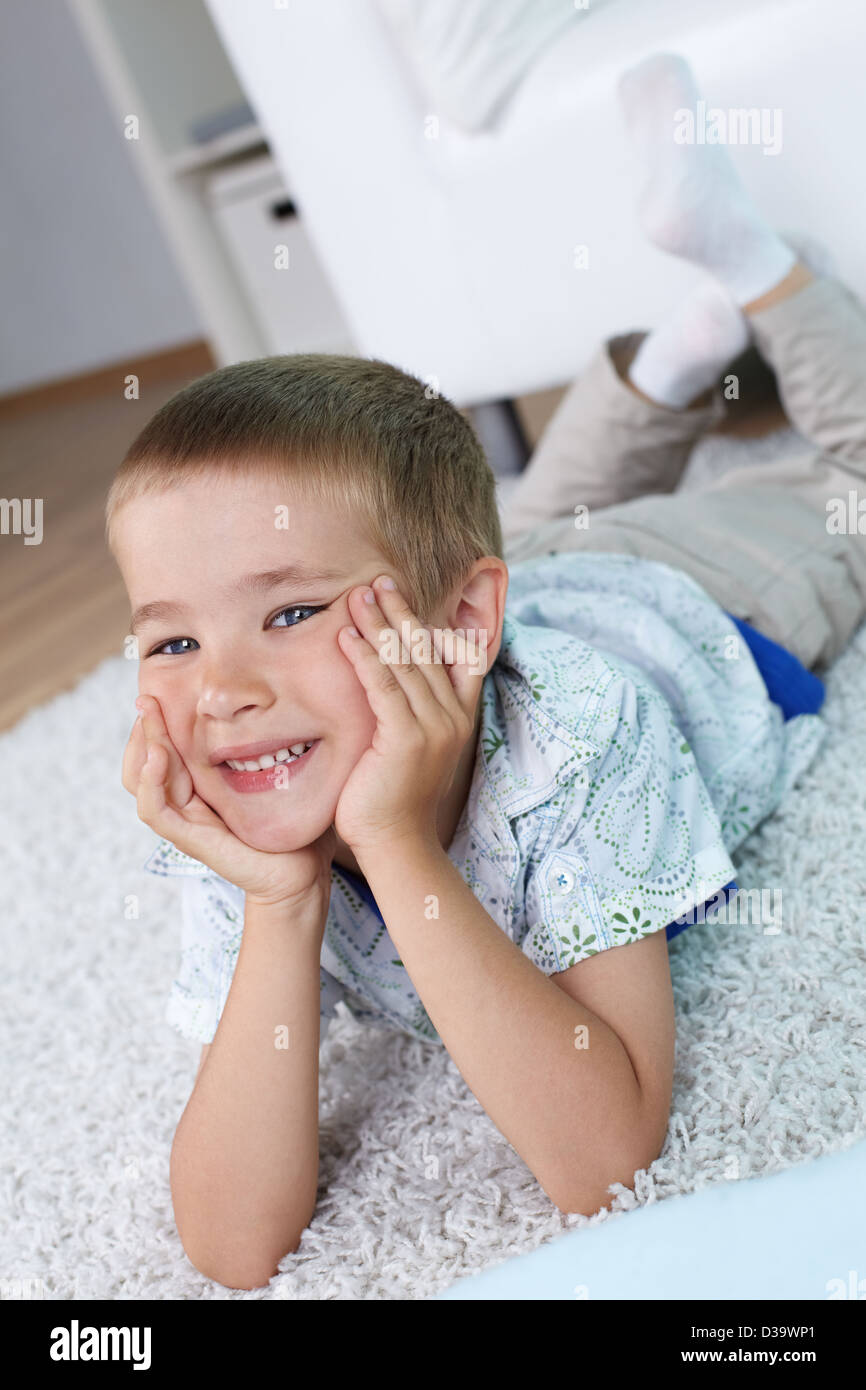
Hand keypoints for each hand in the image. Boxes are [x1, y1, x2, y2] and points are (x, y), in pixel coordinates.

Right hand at [123, 694, 335, 909]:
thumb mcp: (274, 771)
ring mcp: (183, 822)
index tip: (157, 690)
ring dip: (143, 747)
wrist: (302, 871)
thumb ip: (264, 742)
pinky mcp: (189, 839)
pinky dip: (151, 782)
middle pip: (140, 761)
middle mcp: (183, 803)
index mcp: (196, 786)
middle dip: (142, 727)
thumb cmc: (293, 822)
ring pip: (141, 781)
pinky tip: (160, 756)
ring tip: (150, 718)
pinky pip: (155, 809)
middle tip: (147, 698)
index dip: (152, 721)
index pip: (157, 748)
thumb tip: (269, 699)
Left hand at [333, 575, 481, 855]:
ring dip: (381, 624)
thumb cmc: (394, 796)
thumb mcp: (412, 746)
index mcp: (460, 717)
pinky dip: (365, 658)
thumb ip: (410, 710)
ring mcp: (434, 727)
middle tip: (378, 581)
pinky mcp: (407, 739)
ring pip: (406, 662)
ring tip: (358, 596)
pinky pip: (384, 687)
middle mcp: (453, 718)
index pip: (462, 655)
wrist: (396, 844)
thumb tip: (391, 680)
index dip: (439, 620)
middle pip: (429, 650)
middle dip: (401, 612)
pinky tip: (347, 636)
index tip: (410, 596)